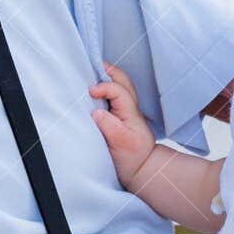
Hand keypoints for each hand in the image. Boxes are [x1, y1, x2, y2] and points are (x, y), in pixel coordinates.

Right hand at [89, 62, 156, 187]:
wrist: (143, 169)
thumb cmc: (132, 158)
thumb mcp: (120, 143)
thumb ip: (109, 126)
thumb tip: (96, 112)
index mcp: (130, 113)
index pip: (118, 90)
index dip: (104, 87)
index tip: (90, 92)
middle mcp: (130, 108)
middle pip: (123, 82)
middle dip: (110, 71)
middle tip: (93, 65)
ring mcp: (128, 111)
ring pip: (122, 86)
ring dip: (109, 78)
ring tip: (94, 72)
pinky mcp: (123, 116)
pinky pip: (117, 96)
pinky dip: (108, 88)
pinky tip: (98, 89)